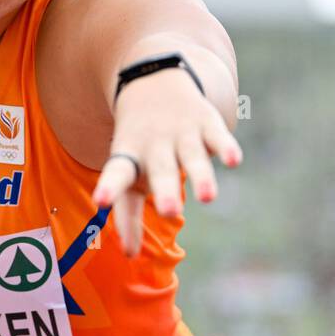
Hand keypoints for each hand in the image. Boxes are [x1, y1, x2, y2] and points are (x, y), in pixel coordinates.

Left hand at [90, 68, 242, 256]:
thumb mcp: (127, 171)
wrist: (151, 80)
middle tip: (169, 212)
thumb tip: (130, 255)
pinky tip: (234, 160)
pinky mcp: (206, 123)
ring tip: (207, 199)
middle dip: (166, 190)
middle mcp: (154, 145)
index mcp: (129, 156)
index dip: (110, 188)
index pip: (117, 173)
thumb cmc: (138, 144)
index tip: (100, 202)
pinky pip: (218, 136)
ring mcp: (182, 133)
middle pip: (160, 169)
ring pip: (192, 156)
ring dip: (200, 176)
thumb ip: (127, 214)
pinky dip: (226, 147)